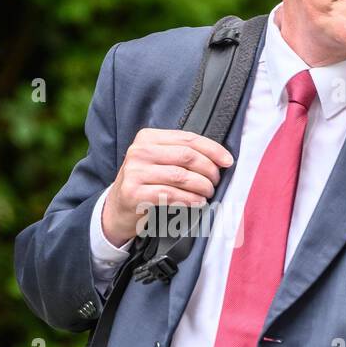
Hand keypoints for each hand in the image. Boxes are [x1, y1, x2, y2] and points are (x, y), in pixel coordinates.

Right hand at [101, 128, 233, 246]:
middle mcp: (139, 151)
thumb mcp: (159, 162)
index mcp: (147, 137)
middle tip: (215, 182)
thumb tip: (219, 158)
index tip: (228, 161)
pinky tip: (197, 202)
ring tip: (208, 193)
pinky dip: (189, 199)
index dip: (212, 149)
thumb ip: (181, 155)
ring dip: (201, 186)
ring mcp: (134, 171)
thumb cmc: (146, 184)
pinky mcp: (133, 192)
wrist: (118, 209)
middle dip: (208, 170)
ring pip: (181, 176)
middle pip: (187, 156)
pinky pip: (170, 194)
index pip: (188, 139)